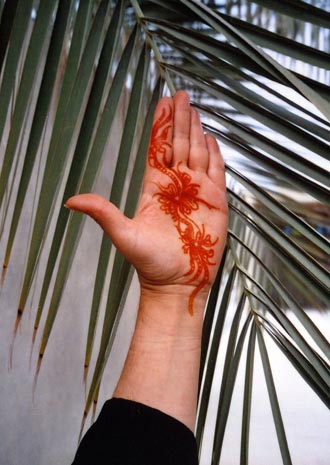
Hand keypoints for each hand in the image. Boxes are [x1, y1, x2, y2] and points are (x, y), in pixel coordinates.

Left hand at [66, 91, 227, 314]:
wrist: (177, 282)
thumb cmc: (151, 262)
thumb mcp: (123, 235)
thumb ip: (102, 212)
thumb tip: (71, 200)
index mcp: (154, 187)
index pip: (159, 148)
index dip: (161, 126)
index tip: (163, 103)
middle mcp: (176, 185)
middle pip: (179, 144)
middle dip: (181, 119)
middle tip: (182, 95)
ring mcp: (197, 192)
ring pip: (198, 153)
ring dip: (197, 131)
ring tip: (196, 110)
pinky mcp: (216, 203)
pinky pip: (216, 173)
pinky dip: (215, 155)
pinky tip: (213, 140)